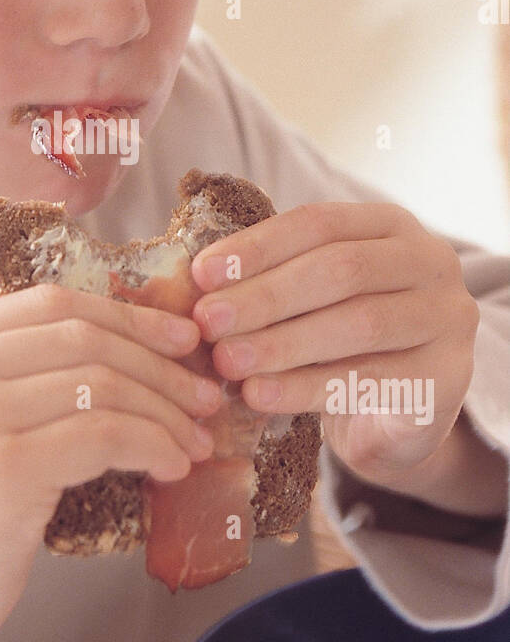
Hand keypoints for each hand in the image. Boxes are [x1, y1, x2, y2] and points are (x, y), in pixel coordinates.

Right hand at [0, 283, 219, 641]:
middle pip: (83, 336)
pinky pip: (105, 434)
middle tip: (205, 397)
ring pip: (102, 383)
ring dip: (165, 411)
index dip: (127, 316)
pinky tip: (172, 467)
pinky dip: (153, 445)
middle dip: (160, 364)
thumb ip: (16, 380)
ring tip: (195, 441)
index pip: (50, 302)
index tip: (180, 340)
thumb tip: (128, 351)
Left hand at [189, 202, 480, 487]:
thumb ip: (268, 281)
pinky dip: (306, 386)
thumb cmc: (341, 346)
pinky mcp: (448, 376)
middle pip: (339, 270)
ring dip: (281, 342)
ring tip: (226, 362)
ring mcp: (446, 317)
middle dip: (264, 296)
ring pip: (357, 323)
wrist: (398, 419)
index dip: (257, 247)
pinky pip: (370, 379)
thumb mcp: (309, 301)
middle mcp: (430, 261)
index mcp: (390, 225)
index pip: (319, 223)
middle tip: (207, 322)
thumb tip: (193, 280)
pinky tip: (260, 394)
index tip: (201, 274)